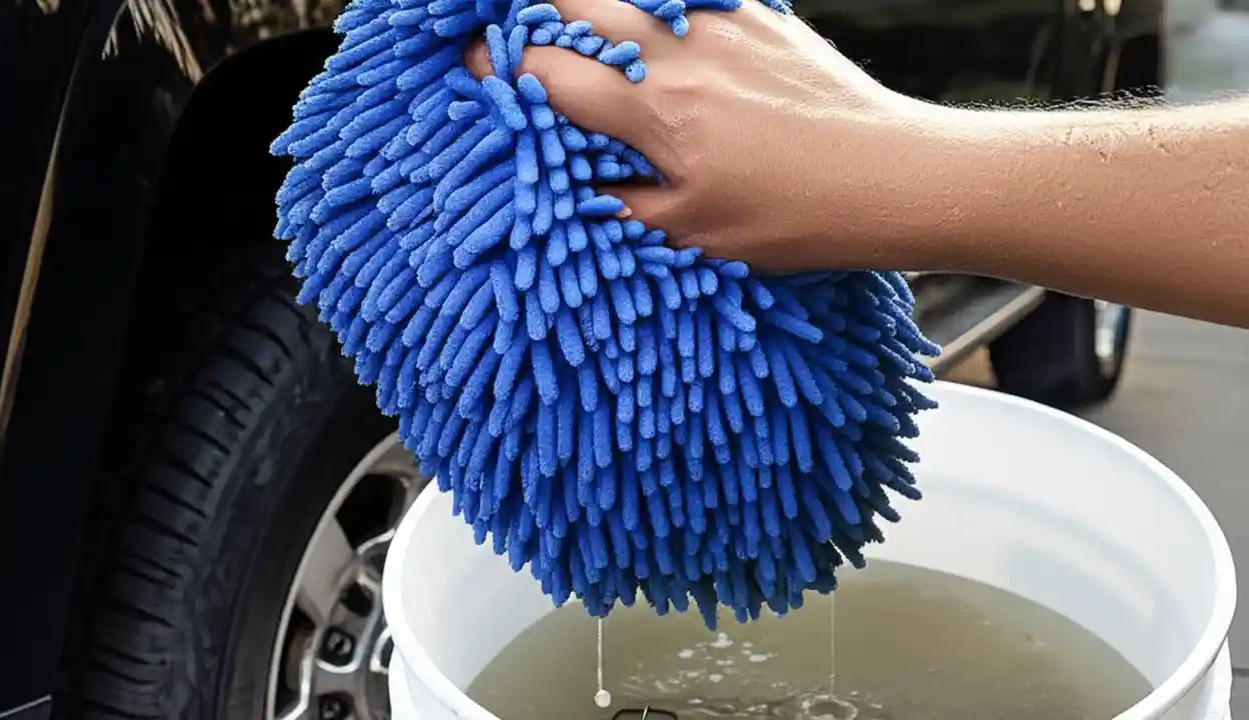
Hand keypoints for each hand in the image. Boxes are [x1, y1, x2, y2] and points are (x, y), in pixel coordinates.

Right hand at [467, 0, 934, 270]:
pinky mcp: (755, 11)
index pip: (547, 71)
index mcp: (655, 111)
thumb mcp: (694, 236)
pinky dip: (649, 1)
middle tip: (515, 33)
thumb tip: (564, 186)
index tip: (477, 69)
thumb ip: (618, 204)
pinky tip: (645, 24)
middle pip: (573, 0)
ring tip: (573, 26)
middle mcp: (678, 51)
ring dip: (587, 2)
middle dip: (530, 13)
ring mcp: (718, 21)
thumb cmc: (795, 216)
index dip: (498, 68)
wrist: (891, 175)